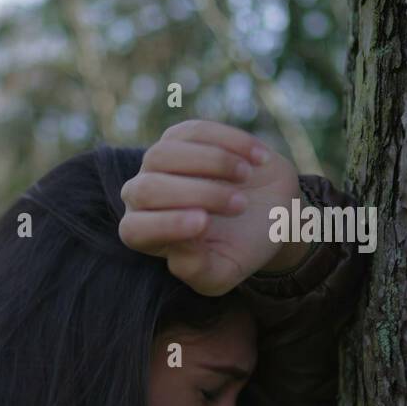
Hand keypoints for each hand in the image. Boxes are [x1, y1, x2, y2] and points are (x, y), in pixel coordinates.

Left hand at [119, 119, 305, 295]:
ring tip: (245, 177)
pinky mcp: (183, 136)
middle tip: (239, 205)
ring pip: (163, 154)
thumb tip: (177, 252)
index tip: (205, 223)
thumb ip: (198, 272)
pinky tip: (257, 159)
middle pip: (146, 189)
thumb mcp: (224, 273)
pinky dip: (229, 142)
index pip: (134, 230)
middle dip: (196, 194)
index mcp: (144, 235)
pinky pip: (195, 131)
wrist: (272, 214)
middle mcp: (141, 197)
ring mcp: (158, 163)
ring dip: (210, 163)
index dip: (166, 225)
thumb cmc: (241, 248)